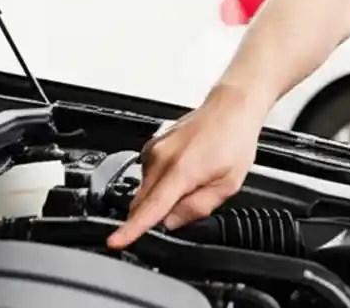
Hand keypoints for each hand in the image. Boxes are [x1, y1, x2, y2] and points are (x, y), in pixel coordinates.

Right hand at [106, 84, 269, 249]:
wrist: (231, 107)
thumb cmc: (234, 140)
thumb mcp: (228, 184)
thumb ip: (197, 207)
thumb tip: (171, 222)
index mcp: (181, 170)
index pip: (151, 208)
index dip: (132, 229)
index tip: (115, 241)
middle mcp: (161, 157)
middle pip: (143, 202)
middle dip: (156, 214)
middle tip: (187, 203)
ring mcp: (154, 149)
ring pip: (145, 189)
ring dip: (160, 196)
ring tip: (193, 179)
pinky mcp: (152, 144)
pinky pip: (148, 173)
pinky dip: (160, 181)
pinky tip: (184, 170)